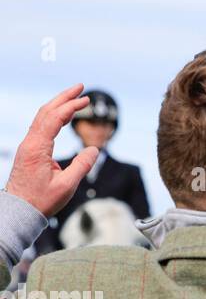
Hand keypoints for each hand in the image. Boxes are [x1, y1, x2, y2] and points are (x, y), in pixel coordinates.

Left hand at [3, 84, 99, 216]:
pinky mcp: (29, 151)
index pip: (54, 119)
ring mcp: (28, 147)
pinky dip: (54, 117)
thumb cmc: (41, 201)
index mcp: (37, 149)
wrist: (19, 211)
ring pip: (42, 118)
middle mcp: (30, 144)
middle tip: (80, 86)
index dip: (70, 106)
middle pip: (45, 112)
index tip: (86, 100)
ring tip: (74, 97)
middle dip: (63, 98)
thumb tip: (93, 149)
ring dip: (58, 105)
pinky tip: (63, 116)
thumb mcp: (66, 186)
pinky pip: (41, 127)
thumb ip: (81, 165)